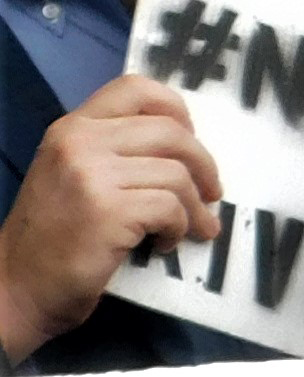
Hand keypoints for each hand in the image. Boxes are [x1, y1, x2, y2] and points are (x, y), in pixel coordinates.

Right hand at [0, 74, 223, 367]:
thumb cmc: (52, 236)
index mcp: (72, 128)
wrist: (16, 287)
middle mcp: (79, 143)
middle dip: (203, 164)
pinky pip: (171, 207)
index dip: (176, 110)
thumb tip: (186, 145)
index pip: (136, 88)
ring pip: (177, 174)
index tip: (191, 139)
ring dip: (195, 207)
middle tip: (210, 192)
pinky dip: (180, 228)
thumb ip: (114, 151)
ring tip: (192, 227)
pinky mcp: (108, 212)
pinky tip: (164, 244)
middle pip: (171, 132)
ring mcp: (92, 176)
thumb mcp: (73, 175)